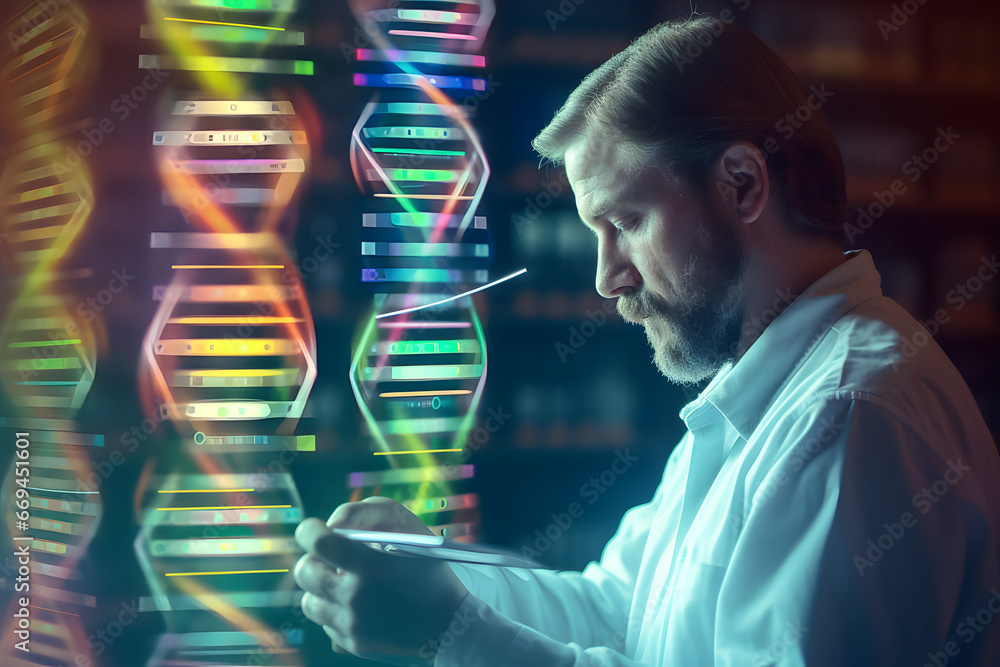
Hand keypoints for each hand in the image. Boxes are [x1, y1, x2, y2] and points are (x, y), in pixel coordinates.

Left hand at [294, 497, 469, 664]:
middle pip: (305, 571)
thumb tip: (333, 528)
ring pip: (309, 600)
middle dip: (314, 559)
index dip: (310, 530)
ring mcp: (352, 624)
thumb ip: (368, 516)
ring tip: (344, 583)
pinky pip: (324, 623)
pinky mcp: (352, 643)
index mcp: (371, 566)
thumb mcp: (411, 530)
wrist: (450, 625)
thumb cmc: (431, 571)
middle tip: (331, 558)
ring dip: (321, 587)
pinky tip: (358, 605)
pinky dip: (334, 610)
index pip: (318, 542)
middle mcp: (356, 597)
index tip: (315, 529)